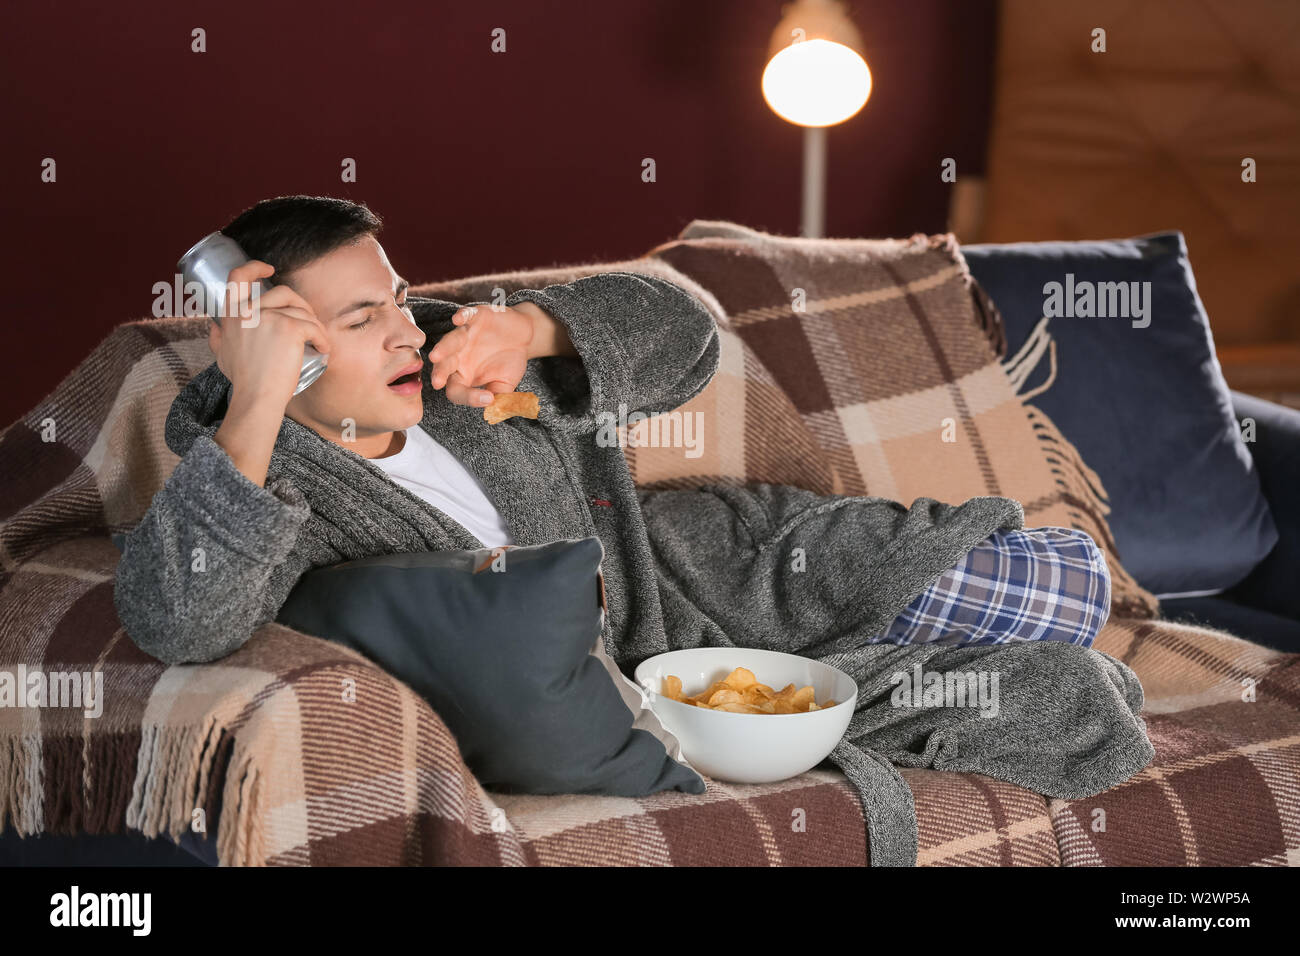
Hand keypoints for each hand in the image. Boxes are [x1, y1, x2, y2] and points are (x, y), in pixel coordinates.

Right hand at [208, 260, 330, 412]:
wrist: (257, 398)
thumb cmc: (243, 381)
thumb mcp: (221, 354)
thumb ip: (217, 338)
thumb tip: (214, 326)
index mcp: (231, 315)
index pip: (237, 277)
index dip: (254, 267)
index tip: (269, 268)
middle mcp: (249, 311)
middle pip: (282, 292)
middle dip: (300, 303)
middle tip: (308, 320)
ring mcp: (270, 318)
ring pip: (301, 311)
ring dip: (314, 324)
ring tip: (317, 341)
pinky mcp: (291, 328)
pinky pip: (314, 326)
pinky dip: (322, 338)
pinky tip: (323, 349)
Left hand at [429, 304, 533, 407]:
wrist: (523, 336)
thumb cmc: (510, 361)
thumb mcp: (506, 384)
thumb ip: (497, 397)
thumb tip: (491, 406)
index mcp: (462, 376)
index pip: (456, 390)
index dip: (469, 397)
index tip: (488, 399)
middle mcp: (458, 356)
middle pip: (444, 366)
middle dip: (440, 373)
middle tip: (437, 382)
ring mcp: (465, 335)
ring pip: (450, 341)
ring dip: (443, 348)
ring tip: (436, 356)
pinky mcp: (475, 317)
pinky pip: (466, 316)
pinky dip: (462, 317)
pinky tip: (458, 320)